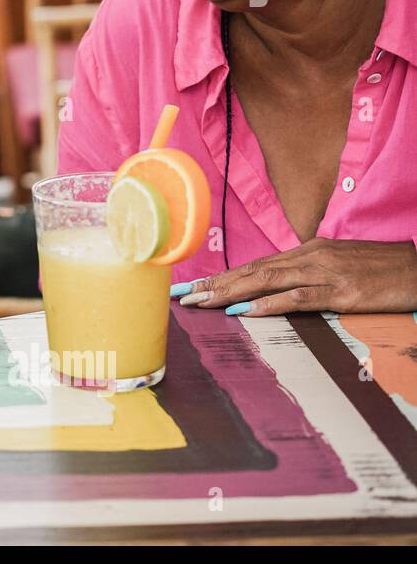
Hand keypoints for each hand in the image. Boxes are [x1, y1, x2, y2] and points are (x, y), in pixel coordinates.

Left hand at [175, 238, 416, 316]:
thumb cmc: (380, 270)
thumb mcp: (337, 266)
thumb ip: (306, 274)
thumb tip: (273, 289)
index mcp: (307, 252)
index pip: (254, 265)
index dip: (221, 277)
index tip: (191, 288)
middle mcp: (310, 257)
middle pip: (252, 271)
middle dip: (214, 285)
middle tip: (182, 297)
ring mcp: (326, 272)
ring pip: (268, 281)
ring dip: (231, 293)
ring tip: (202, 303)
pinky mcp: (343, 291)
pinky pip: (301, 297)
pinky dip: (271, 304)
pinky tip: (248, 311)